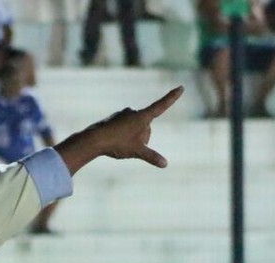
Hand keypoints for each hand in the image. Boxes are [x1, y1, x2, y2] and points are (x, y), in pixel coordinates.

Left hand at [54, 86, 184, 174]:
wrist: (93, 140)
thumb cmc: (117, 144)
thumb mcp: (137, 151)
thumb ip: (152, 156)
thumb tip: (165, 164)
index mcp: (142, 117)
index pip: (161, 106)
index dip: (172, 97)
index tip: (181, 87)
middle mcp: (133, 112)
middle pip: (146, 128)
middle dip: (142, 139)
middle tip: (129, 146)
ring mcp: (122, 115)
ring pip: (135, 130)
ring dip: (132, 138)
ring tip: (119, 144)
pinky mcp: (114, 120)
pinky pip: (124, 130)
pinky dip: (122, 137)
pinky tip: (113, 142)